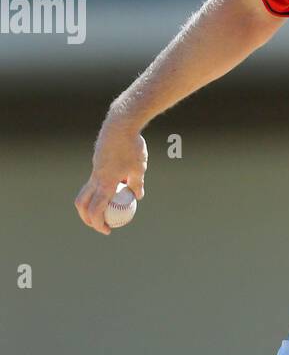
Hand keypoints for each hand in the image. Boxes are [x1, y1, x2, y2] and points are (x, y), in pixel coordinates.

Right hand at [74, 117, 147, 235]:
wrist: (120, 124)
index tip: (106, 230)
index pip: (96, 209)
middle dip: (87, 217)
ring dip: (93, 203)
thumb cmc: (131, 146)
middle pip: (83, 203)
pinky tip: (118, 184)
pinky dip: (101, 188)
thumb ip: (137, 184)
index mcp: (106, 183)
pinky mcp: (97, 162)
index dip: (98, 223)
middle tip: (100, 224)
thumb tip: (138, 197)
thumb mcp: (139, 168)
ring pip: (86, 191)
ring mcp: (95, 169)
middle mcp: (96, 177)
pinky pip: (95, 180)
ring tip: (109, 208)